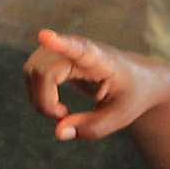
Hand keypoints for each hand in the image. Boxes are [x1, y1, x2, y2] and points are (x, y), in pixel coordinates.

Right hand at [22, 29, 166, 140]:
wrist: (138, 78)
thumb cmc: (130, 96)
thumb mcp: (119, 118)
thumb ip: (90, 128)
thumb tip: (58, 132)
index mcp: (102, 60)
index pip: (80, 50)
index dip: (60, 44)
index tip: (45, 36)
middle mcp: (79, 48)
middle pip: (44, 71)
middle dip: (45, 102)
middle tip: (63, 118)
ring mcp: (63, 48)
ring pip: (33, 71)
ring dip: (40, 99)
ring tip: (62, 113)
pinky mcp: (53, 54)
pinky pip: (32, 72)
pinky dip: (38, 95)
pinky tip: (56, 105)